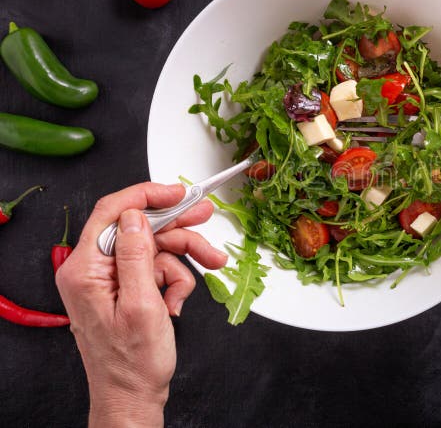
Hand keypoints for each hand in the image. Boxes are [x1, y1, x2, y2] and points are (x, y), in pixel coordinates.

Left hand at [55, 183, 227, 426]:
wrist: (133, 396)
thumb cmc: (132, 363)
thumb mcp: (141, 305)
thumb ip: (136, 255)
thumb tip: (136, 215)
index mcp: (85, 270)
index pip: (113, 212)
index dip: (148, 195)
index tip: (179, 191)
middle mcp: (92, 270)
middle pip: (140, 228)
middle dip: (176, 228)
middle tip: (205, 218)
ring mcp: (109, 279)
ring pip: (154, 247)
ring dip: (183, 261)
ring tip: (209, 267)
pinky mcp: (124, 288)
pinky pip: (156, 268)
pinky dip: (175, 281)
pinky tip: (177, 301)